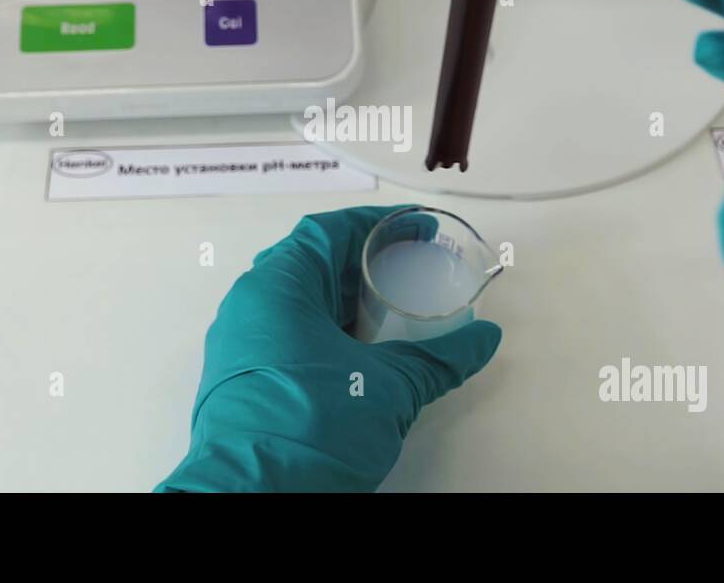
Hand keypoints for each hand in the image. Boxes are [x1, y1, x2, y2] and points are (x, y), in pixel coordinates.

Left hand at [156, 206, 501, 491]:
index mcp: (276, 287)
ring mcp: (240, 346)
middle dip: (361, 263)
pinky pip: (284, 336)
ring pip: (295, 303)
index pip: (326, 232)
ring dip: (342, 300)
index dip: (373, 225)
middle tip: (407, 266)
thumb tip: (483, 339)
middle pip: (309, 264)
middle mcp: (249, 307)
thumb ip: (439, 358)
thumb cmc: (311, 428)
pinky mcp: (240, 382)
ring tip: (389, 309)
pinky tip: (358, 352)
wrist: (252, 498)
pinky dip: (323, 332)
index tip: (413, 229)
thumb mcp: (389, 387)